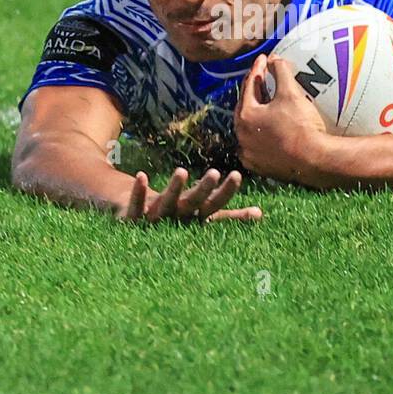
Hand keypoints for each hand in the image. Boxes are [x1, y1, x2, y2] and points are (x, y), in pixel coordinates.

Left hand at [118, 167, 262, 222]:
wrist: (132, 224)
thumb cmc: (173, 217)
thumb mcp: (201, 213)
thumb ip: (228, 215)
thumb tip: (260, 214)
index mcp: (193, 219)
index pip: (212, 205)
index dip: (225, 192)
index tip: (237, 174)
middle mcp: (176, 221)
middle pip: (192, 204)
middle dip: (203, 190)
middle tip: (216, 172)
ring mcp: (154, 220)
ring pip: (166, 203)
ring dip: (174, 188)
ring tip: (182, 170)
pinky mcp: (132, 218)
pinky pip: (135, 204)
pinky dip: (139, 192)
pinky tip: (142, 175)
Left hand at [234, 54, 328, 182]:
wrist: (315, 160)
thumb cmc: (302, 127)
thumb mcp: (291, 93)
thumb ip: (280, 72)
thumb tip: (275, 60)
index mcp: (246, 116)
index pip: (249, 86)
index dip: (257, 70)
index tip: (264, 60)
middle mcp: (242, 136)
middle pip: (245, 107)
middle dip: (253, 92)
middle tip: (262, 80)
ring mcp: (250, 154)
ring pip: (249, 128)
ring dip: (256, 115)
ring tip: (267, 105)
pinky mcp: (260, 167)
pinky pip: (256, 146)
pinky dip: (261, 136)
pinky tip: (270, 131)